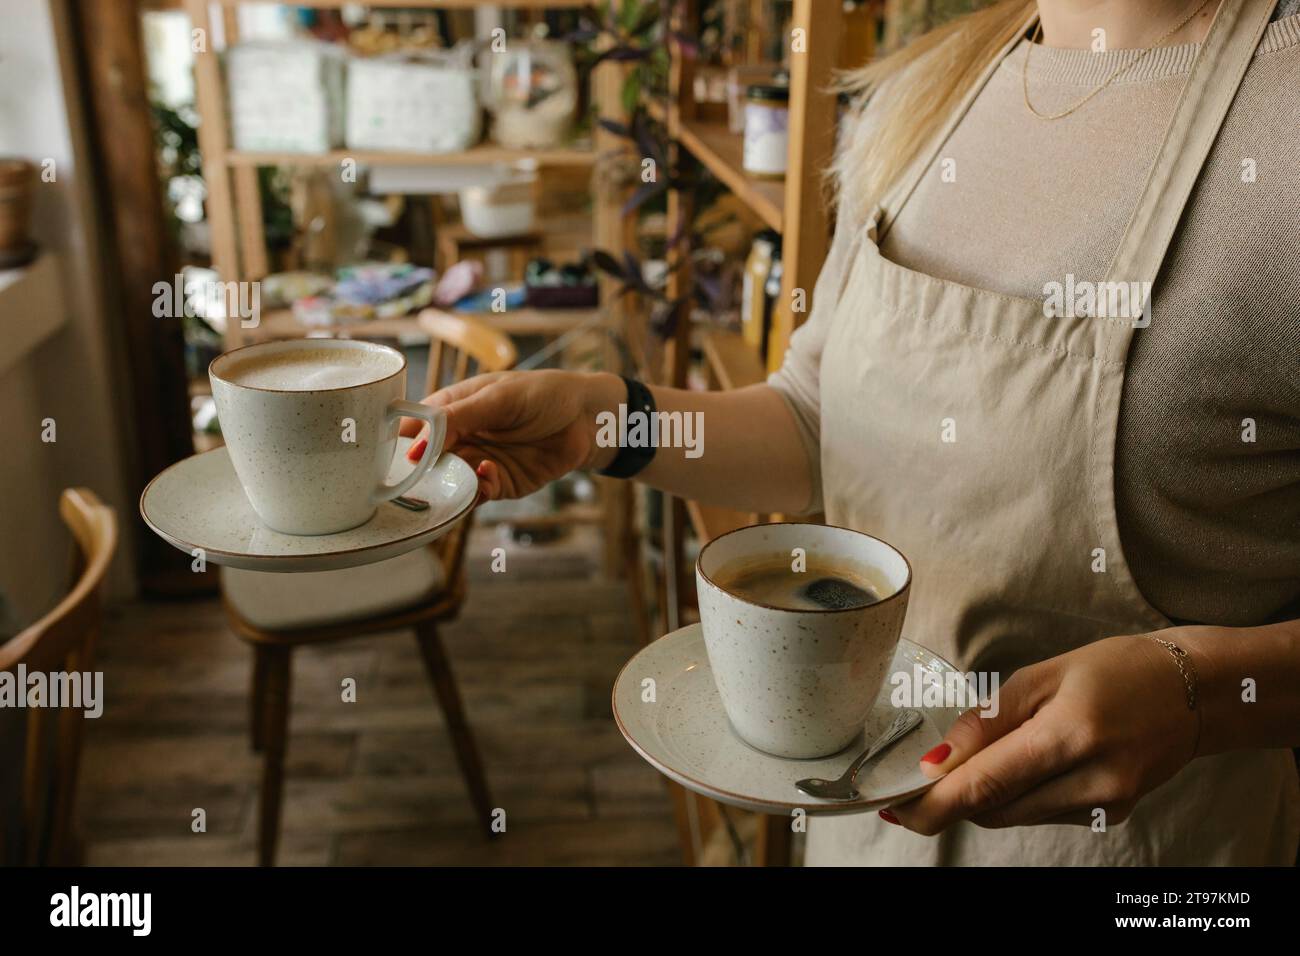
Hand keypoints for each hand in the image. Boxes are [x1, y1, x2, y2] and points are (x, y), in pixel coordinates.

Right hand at [400, 369, 623, 500]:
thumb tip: (416, 445)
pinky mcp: (498, 483)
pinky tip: (488, 475)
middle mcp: (460, 437)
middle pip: (425, 460)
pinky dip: (477, 491)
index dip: (402, 442)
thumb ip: (458, 419)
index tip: (400, 456)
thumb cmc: (544, 395)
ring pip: (448, 481)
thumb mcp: (498, 398)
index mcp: (452, 408)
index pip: (413, 426)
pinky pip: (477, 494)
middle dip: (421, 472)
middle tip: (420, 478)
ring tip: (460, 476)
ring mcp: (478, 461)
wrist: (588, 418)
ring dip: (450, 484)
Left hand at [884, 630, 1202, 832]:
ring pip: (1014, 815)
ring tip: (966, 765)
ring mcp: (1105, 804)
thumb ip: (988, 720)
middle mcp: (1091, 781)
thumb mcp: (1043, 675)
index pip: (986, 785)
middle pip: (995, 809)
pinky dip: (1014, 795)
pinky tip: (1014, 767)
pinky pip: (1040, 812)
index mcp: (1070, 736)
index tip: (894, 807)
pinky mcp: (1110, 814)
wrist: (1195, 691)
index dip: (934, 804)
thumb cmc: (1118, 669)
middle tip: (914, 785)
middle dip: (949, 800)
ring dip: (981, 797)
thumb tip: (937, 760)